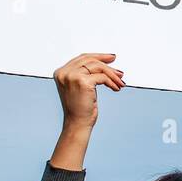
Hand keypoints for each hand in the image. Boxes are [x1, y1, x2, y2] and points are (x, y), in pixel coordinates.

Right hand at [49, 53, 123, 170]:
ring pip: (98, 67)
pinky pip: (102, 77)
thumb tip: (105, 63)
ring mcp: (72, 76)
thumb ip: (85, 74)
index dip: (97, 56)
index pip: (81, 58)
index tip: (110, 58)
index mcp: (61, 73)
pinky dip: (112, 82)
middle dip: (107, 63)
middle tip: (119, 69)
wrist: (77, 124)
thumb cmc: (79, 108)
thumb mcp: (79, 87)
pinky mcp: (82, 82)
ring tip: (120, 81)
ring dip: (112, 74)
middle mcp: (64, 73)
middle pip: (90, 60)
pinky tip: (116, 88)